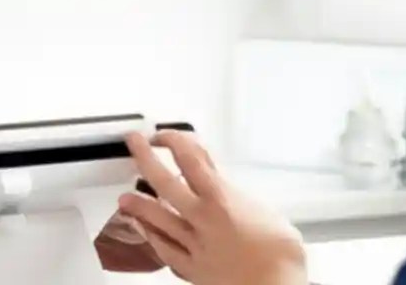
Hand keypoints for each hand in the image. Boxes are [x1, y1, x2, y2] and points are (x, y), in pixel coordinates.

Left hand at [117, 131, 307, 284]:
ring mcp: (193, 244)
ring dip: (137, 205)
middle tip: (133, 144)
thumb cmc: (281, 255)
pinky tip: (143, 231)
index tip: (164, 135)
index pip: (190, 158)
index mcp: (222, 199)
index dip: (173, 140)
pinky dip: (151, 239)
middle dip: (144, 158)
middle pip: (163, 182)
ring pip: (156, 219)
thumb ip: (234, 190)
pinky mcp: (191, 269)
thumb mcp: (265, 210)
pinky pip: (164, 251)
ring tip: (124, 197)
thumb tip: (217, 175)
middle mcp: (202, 219)